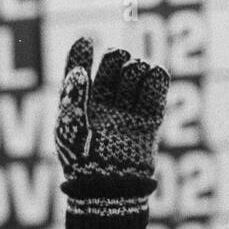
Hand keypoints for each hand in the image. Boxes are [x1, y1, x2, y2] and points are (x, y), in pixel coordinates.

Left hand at [54, 38, 168, 228]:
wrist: (109, 187)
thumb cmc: (81, 160)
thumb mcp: (70, 126)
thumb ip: (74, 94)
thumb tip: (79, 68)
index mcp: (78, 104)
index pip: (79, 69)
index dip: (81, 53)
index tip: (85, 40)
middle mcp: (103, 103)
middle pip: (114, 63)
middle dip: (116, 58)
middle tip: (117, 63)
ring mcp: (127, 109)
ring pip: (137, 71)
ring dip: (136, 69)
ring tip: (132, 82)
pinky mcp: (149, 117)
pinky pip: (157, 84)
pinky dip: (156, 76)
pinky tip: (152, 77)